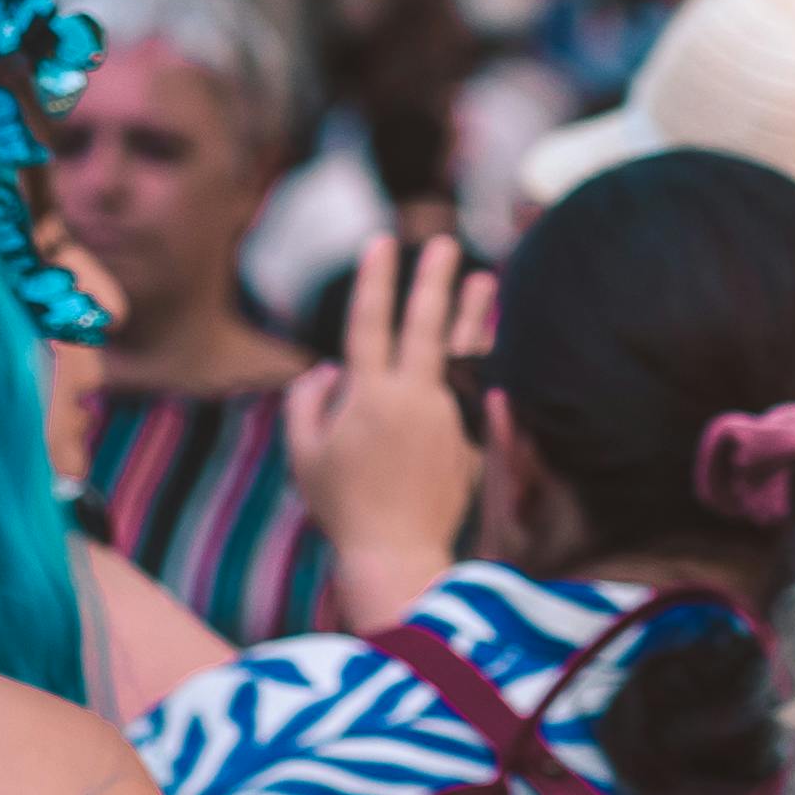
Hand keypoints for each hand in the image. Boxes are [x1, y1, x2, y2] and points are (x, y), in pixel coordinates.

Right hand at [288, 232, 493, 633]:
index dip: (375, 280)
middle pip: (425, 325)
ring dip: (473, 314)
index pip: (369, 324)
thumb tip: (324, 369)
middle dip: (433, 280)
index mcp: (368, 397)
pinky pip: (477, 392)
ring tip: (485, 279)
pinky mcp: (471, 438)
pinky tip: (490, 342)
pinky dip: (481, 364)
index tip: (381, 243)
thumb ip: (306, 405)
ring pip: (462, 353)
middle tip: (445, 242)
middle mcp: (413, 399)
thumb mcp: (305, 456)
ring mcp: (447, 416)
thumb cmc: (342, 507)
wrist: (396, 552)